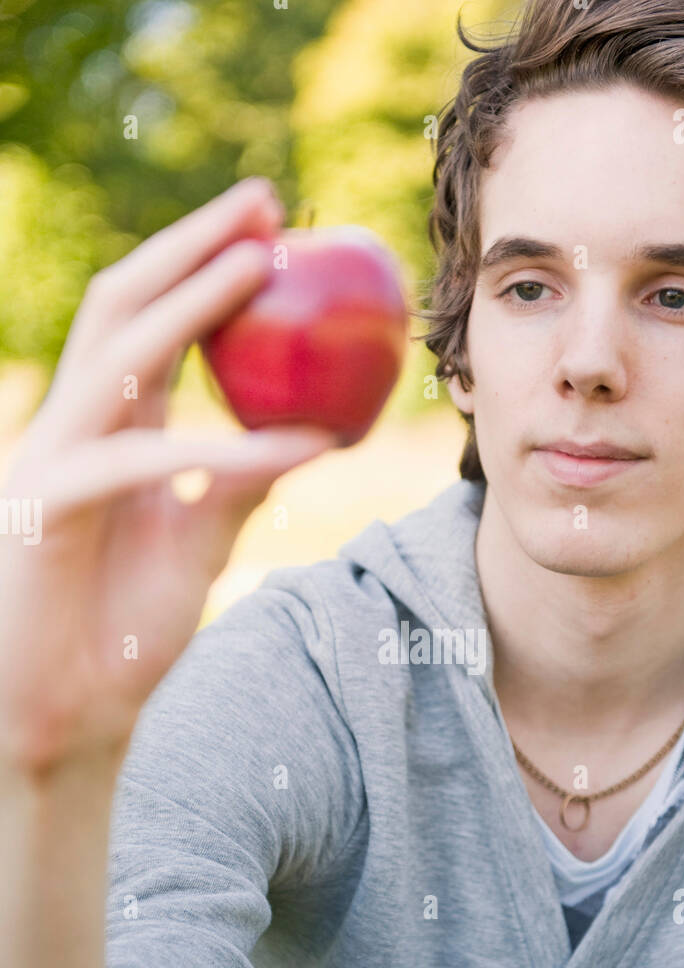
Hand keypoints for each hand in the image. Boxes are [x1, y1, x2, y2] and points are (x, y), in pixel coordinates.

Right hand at [0, 178, 336, 773]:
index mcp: (107, 429)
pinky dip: (216, 451)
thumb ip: (239, 481)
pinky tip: (293, 445)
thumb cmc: (127, 634)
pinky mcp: (40, 513)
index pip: (149, 323)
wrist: (70, 718)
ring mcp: (47, 463)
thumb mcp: (199, 541)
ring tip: (263, 264)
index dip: (202, 265)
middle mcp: (71, 428)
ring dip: (190, 304)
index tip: (275, 226)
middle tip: (268, 203)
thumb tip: (313, 429)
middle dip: (190, 244)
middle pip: (122, 305)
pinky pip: (136, 465)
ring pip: (115, 357)